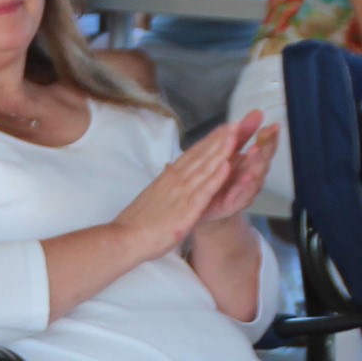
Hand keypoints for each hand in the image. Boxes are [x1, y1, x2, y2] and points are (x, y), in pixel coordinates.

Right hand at [109, 121, 244, 257]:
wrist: (126, 237)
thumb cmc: (138, 221)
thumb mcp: (153, 195)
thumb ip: (164, 183)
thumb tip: (169, 171)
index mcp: (169, 177)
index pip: (192, 154)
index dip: (209, 140)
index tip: (222, 128)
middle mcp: (176, 180)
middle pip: (201, 155)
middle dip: (219, 138)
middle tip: (235, 123)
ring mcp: (182, 193)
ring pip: (205, 167)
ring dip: (221, 150)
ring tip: (235, 134)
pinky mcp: (187, 209)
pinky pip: (205, 190)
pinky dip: (216, 176)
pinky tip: (227, 165)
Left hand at [193, 113, 279, 230]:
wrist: (199, 203)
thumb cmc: (216, 175)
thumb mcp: (227, 149)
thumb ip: (243, 132)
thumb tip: (258, 112)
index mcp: (250, 162)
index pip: (264, 147)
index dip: (270, 138)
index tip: (273, 126)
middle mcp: (251, 176)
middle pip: (263, 162)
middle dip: (265, 150)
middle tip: (264, 138)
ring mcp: (244, 191)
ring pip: (255, 179)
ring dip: (256, 166)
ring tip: (255, 153)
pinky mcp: (234, 204)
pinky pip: (242, 196)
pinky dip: (245, 187)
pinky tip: (246, 177)